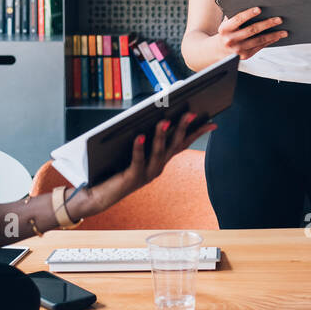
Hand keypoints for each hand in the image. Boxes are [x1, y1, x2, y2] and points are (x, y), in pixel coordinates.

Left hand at [68, 112, 216, 219]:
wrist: (99, 195)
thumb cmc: (116, 170)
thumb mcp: (136, 152)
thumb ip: (147, 138)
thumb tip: (159, 117)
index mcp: (161, 161)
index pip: (183, 144)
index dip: (197, 133)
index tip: (211, 123)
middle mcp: (157, 168)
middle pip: (174, 146)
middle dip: (183, 129)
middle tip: (190, 114)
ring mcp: (146, 174)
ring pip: (158, 153)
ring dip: (162, 136)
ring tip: (164, 121)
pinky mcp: (131, 178)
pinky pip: (137, 160)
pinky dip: (139, 148)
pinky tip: (140, 136)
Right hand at [216, 6, 286, 59]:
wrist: (219, 50)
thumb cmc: (226, 32)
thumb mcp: (226, 23)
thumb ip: (235, 15)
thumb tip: (252, 4)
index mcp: (224, 28)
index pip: (238, 19)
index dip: (249, 14)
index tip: (259, 9)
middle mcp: (230, 40)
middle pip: (251, 30)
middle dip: (267, 24)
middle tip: (278, 19)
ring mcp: (238, 49)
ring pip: (259, 40)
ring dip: (273, 35)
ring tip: (283, 31)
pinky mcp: (245, 56)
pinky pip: (260, 47)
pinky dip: (269, 41)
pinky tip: (276, 36)